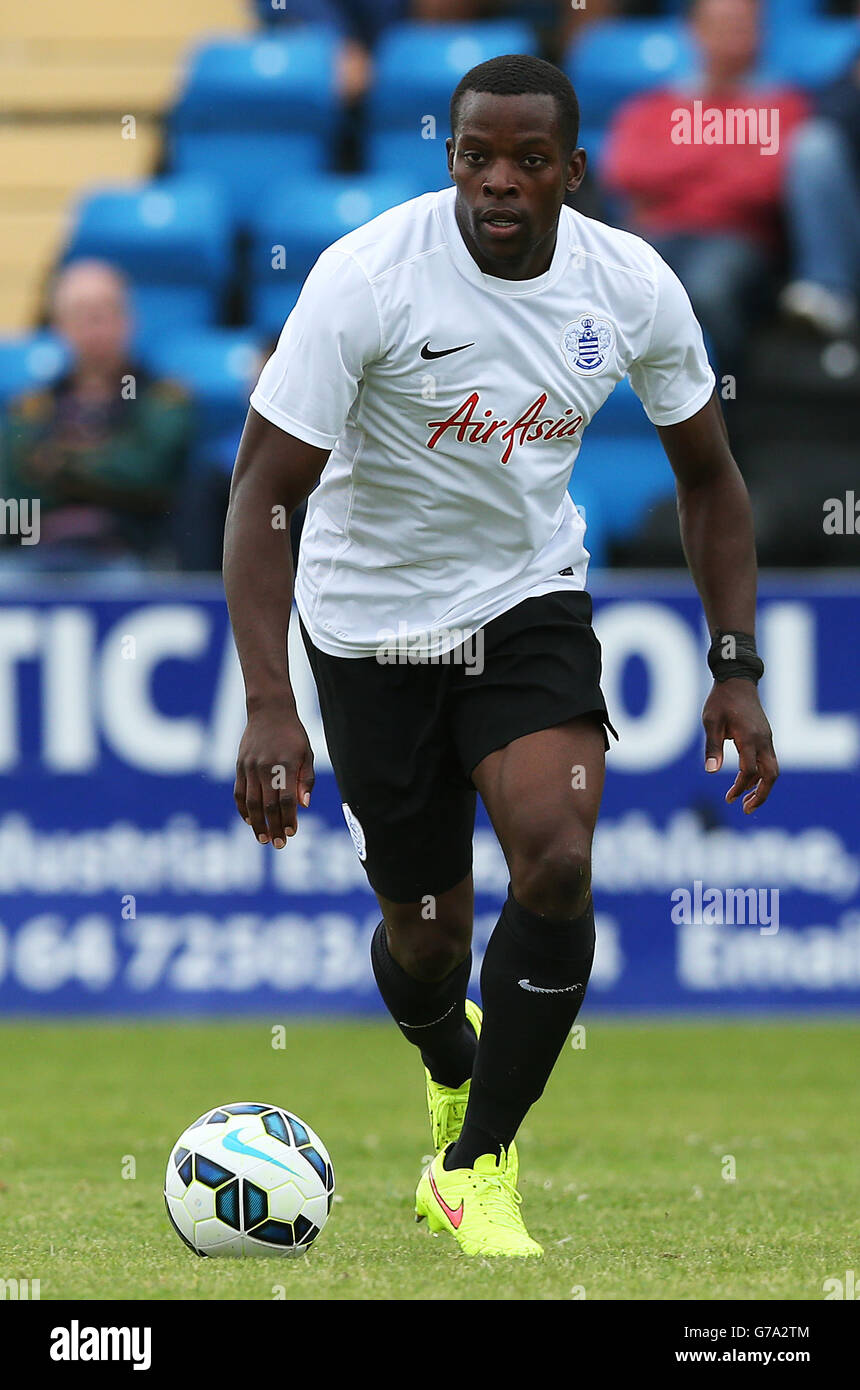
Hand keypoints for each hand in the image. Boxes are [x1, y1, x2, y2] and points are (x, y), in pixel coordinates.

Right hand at [234, 701, 314, 847]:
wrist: (269, 711)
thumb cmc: (293, 734)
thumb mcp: (307, 753)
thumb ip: (306, 779)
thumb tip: (304, 805)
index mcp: (287, 765)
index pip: (287, 798)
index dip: (289, 818)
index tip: (292, 833)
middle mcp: (266, 767)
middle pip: (269, 804)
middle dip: (274, 827)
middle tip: (279, 845)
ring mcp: (250, 767)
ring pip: (252, 802)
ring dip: (257, 824)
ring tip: (263, 839)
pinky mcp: (240, 766)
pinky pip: (239, 793)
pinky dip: (243, 809)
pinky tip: (249, 821)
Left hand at [702, 679, 778, 814]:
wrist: (737, 680)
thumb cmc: (721, 700)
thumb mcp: (711, 722)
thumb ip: (713, 747)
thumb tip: (711, 772)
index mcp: (749, 737)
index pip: (749, 770)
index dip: (740, 786)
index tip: (729, 798)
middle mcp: (763, 740)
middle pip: (771, 775)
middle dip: (761, 795)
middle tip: (745, 810)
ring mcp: (767, 738)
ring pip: (772, 769)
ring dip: (761, 787)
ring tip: (745, 802)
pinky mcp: (766, 737)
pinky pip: (768, 761)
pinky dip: (760, 775)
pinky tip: (747, 782)